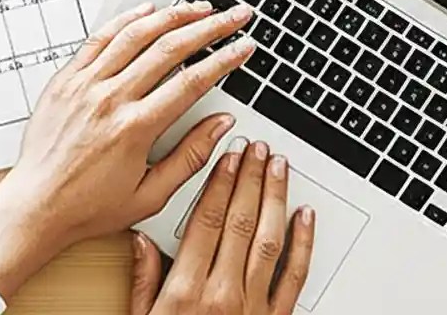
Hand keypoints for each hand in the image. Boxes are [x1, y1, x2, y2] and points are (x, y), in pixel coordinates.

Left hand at [0, 0, 257, 299]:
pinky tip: (147, 11)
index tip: (244, 46)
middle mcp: (110, 100)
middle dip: (209, 27)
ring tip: (199, 8)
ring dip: (172, 15)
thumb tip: (222, 125)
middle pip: (170, 48)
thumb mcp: (151, 195)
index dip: (224, 59)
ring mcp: (85, 85)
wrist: (36, 206)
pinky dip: (126, 20)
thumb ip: (191, 156)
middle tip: (233, 15)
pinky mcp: (65, 80)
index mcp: (135, 129)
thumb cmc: (89, 206)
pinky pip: (99, 39)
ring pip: (136, 35)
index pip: (192, 81)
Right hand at [130, 138, 315, 314]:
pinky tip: (305, 216)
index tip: (225, 156)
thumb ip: (143, 282)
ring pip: (269, 239)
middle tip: (256, 148)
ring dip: (275, 198)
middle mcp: (223, 296)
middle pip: (239, 222)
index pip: (206, 222)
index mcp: (186, 293)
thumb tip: (141, 241)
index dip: (218, 183)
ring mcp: (254, 309)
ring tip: (278, 167)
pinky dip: (303, 242)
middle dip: (249, 179)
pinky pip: (295, 276)